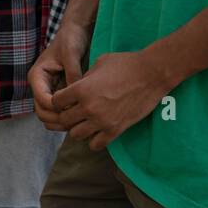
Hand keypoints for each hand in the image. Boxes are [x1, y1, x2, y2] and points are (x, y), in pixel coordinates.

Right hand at [28, 18, 91, 129]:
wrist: (76, 31)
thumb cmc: (71, 39)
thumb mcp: (71, 54)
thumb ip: (72, 75)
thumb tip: (76, 97)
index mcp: (37, 76)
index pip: (42, 100)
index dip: (56, 108)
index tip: (73, 108)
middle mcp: (40, 85)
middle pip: (42, 111)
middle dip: (56, 118)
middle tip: (76, 121)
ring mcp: (49, 90)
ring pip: (49, 114)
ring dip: (60, 120)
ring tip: (79, 121)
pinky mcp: (59, 93)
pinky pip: (59, 110)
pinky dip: (66, 116)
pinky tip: (81, 116)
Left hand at [50, 50, 170, 151]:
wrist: (151, 74)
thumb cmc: (125, 63)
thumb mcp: (99, 63)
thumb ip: (84, 77)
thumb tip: (77, 86)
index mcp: (82, 89)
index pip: (55, 102)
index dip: (59, 99)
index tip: (66, 98)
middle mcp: (88, 107)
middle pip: (64, 120)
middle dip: (66, 114)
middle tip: (73, 110)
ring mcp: (102, 121)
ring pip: (76, 135)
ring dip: (78, 128)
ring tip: (85, 121)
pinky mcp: (115, 130)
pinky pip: (95, 144)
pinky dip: (93, 140)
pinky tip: (98, 130)